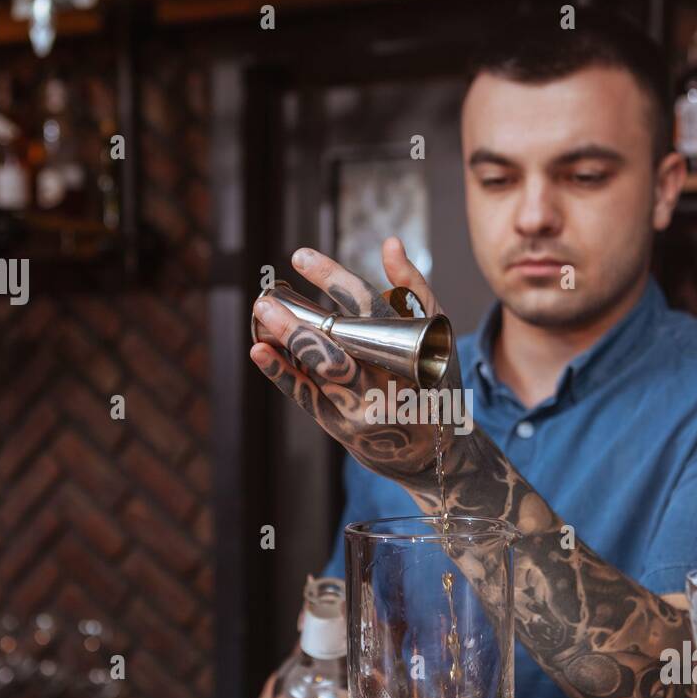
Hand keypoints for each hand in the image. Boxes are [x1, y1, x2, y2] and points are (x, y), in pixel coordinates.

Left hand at [249, 237, 467, 502]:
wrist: (432, 453)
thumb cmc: (435, 383)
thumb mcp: (437, 335)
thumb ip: (413, 289)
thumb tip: (390, 244)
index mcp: (410, 355)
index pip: (367, 309)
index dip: (332, 279)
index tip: (300, 256)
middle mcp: (384, 385)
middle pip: (336, 350)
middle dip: (298, 324)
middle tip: (267, 298)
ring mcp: (359, 409)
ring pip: (316, 373)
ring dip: (285, 342)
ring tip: (261, 313)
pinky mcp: (338, 425)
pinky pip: (304, 396)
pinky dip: (281, 372)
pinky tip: (259, 349)